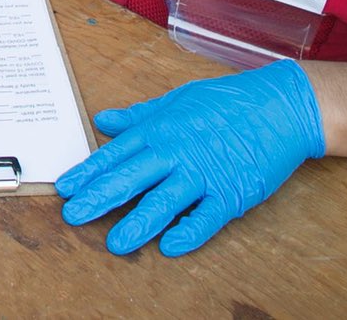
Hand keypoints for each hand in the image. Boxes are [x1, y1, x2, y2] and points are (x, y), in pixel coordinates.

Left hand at [57, 59, 324, 256]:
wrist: (280, 106)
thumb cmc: (227, 101)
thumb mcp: (177, 100)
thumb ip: (139, 115)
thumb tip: (103, 119)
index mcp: (161, 129)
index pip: (116, 154)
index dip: (89, 172)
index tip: (65, 188)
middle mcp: (177, 152)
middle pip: (132, 178)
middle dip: (100, 198)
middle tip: (74, 215)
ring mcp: (205, 174)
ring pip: (164, 201)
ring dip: (138, 223)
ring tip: (115, 242)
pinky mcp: (232, 192)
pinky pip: (207, 217)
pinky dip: (190, 233)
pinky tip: (171, 246)